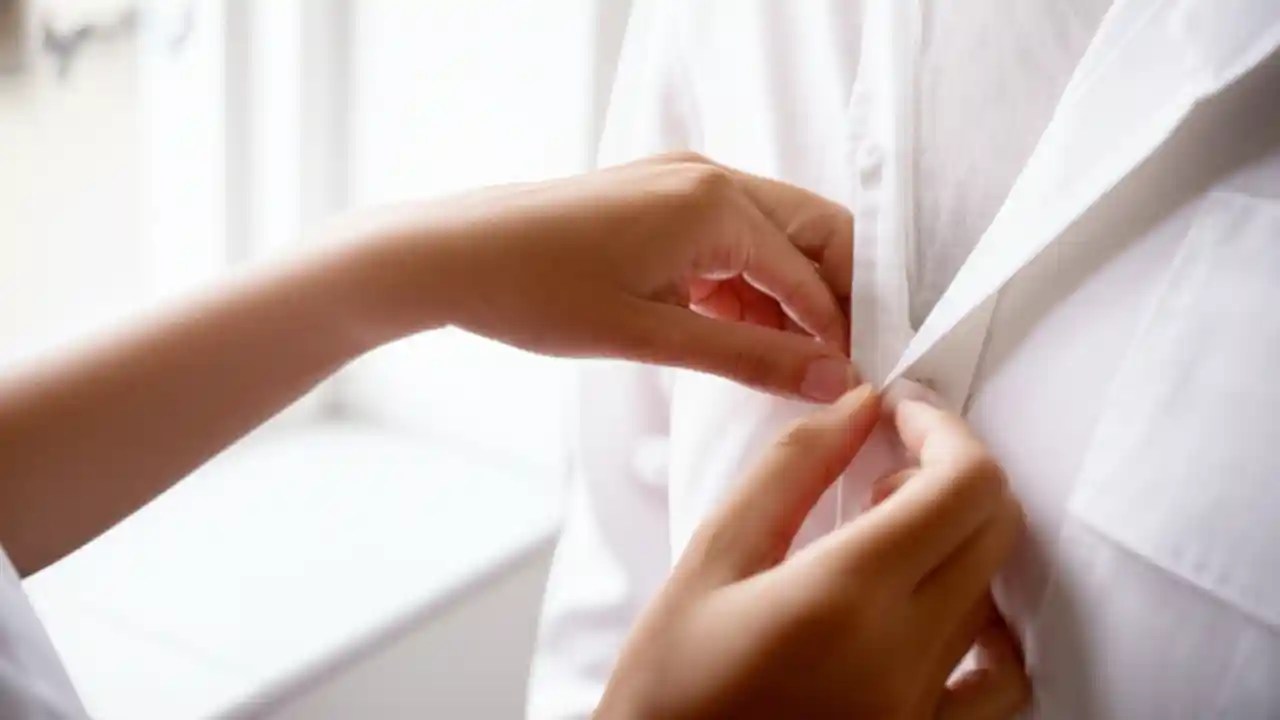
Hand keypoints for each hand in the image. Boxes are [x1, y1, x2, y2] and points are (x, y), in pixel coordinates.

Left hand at [348, 152, 857, 400]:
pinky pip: (728, 234)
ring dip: (784, 294)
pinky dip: (742, 281)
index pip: (814, 272)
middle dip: (830, 300)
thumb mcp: (651, 336)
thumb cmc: (537, 293)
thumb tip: (831, 379)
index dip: (838, 333)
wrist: (452, 256)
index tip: (850, 385)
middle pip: (812, 232)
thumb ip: (750, 357)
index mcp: (716, 204)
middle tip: (828, 366)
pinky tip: (730, 329)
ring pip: (772, 235)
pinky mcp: (658, 194)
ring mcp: (682, 178)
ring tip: (776, 362)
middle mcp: (709, 176)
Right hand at [597, 385, 1028, 718]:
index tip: (903, 414)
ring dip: (960, 542)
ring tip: (891, 540)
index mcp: (843, 595)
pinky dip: (988, 630)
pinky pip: (999, 682)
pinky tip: (937, 612)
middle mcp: (902, 654)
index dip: (944, 430)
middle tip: (886, 469)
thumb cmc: (668, 686)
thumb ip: (790, 471)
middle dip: (953, 473)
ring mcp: (922, 706)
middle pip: (994, 528)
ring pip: (995, 593)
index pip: (963, 486)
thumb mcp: (711, 559)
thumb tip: (856, 405)